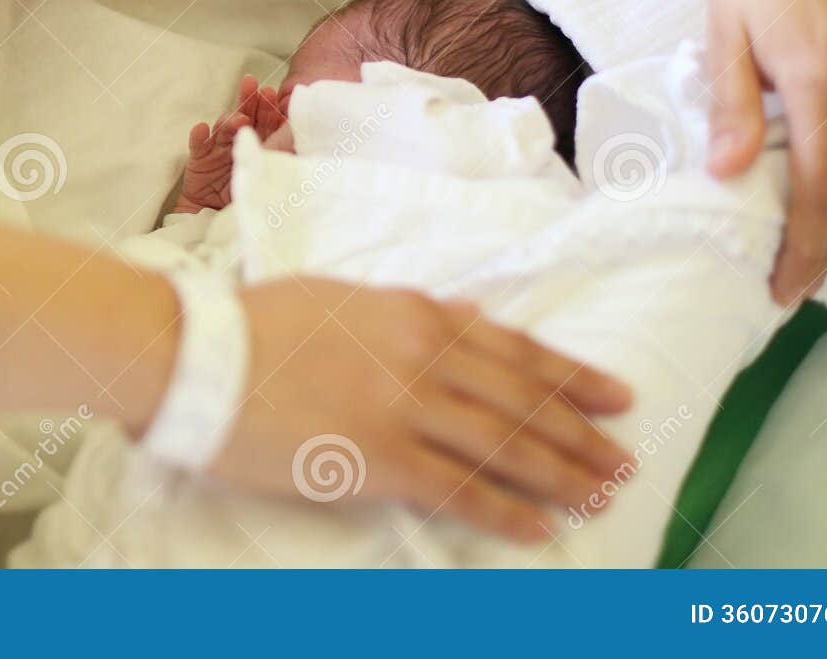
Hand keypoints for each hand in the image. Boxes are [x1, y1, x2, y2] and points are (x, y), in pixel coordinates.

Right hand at [175, 75, 286, 213]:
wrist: (216, 215)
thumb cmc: (248, 192)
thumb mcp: (269, 174)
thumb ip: (283, 156)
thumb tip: (306, 142)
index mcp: (258, 141)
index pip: (265, 120)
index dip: (268, 105)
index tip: (272, 93)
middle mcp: (238, 140)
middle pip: (244, 115)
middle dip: (249, 99)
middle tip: (253, 86)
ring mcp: (218, 148)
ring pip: (224, 127)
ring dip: (230, 120)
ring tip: (240, 119)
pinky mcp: (199, 159)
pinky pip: (198, 145)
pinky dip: (199, 137)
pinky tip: (201, 129)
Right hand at [212, 279, 634, 541]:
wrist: (201, 354)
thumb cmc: (260, 323)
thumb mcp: (346, 299)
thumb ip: (414, 312)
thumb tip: (470, 316)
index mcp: (417, 312)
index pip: (514, 349)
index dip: (570, 376)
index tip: (613, 395)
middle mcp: (425, 355)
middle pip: (523, 399)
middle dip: (581, 433)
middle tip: (625, 459)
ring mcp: (405, 406)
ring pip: (505, 444)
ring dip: (561, 473)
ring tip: (600, 494)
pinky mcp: (379, 456)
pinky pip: (460, 489)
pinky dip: (506, 511)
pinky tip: (542, 528)